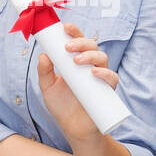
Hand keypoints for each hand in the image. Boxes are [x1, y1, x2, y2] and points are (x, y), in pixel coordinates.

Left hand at [36, 23, 116, 142]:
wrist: (73, 127)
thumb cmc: (61, 105)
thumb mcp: (47, 88)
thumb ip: (44, 72)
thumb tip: (43, 55)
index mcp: (75, 61)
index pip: (78, 41)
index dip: (74, 31)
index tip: (65, 27)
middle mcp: (90, 65)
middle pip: (91, 45)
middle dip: (81, 42)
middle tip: (67, 47)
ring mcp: (100, 77)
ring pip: (102, 57)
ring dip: (90, 55)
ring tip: (77, 61)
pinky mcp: (107, 90)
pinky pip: (112, 77)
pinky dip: (105, 73)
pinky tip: (94, 73)